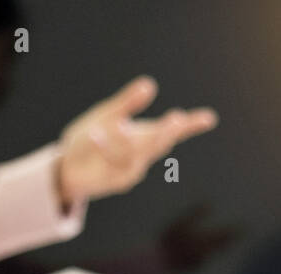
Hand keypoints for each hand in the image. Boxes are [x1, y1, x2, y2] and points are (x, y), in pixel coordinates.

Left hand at [57, 76, 217, 205]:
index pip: (172, 131)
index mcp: (146, 136)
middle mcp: (142, 155)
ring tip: (126, 127)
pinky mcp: (112, 181)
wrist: (70, 168)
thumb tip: (150, 84)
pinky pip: (108, 163)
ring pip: (133, 156)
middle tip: (179, 119)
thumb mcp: (109, 114)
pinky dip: (103, 148)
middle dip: (167, 132)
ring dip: (132, 142)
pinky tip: (96, 134)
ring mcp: (128, 170)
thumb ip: (128, 102)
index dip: (192, 125)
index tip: (210, 117)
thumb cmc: (93, 138)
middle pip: (158, 144)